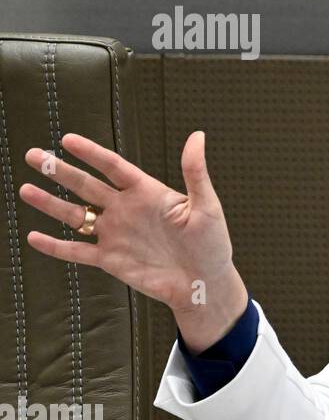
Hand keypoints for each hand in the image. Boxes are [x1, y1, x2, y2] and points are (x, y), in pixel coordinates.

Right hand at [19, 131, 247, 344]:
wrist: (205, 283)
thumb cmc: (212, 244)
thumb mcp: (207, 205)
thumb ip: (195, 172)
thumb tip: (197, 136)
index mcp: (147, 193)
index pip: (114, 167)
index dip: (91, 153)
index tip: (68, 139)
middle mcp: (126, 210)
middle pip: (86, 185)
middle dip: (59, 171)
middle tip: (33, 156)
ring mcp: (115, 234)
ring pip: (76, 215)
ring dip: (50, 203)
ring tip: (26, 189)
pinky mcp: (110, 259)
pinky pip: (77, 251)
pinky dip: (55, 246)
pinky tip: (34, 236)